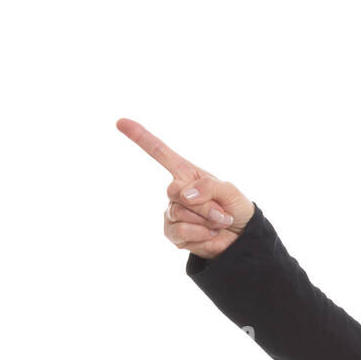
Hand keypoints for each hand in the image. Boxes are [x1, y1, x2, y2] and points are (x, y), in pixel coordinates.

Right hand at [116, 117, 255, 259]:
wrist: (240, 237)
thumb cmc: (234, 208)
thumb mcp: (229, 191)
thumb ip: (208, 187)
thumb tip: (184, 195)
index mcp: (187, 173)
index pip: (160, 153)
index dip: (140, 137)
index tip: (120, 122)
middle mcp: (176, 191)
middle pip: (174, 191)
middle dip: (204, 204)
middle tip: (221, 212)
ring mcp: (171, 212)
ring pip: (180, 213)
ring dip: (206, 221)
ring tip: (217, 223)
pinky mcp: (172, 233)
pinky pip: (181, 231)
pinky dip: (201, 234)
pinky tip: (209, 234)